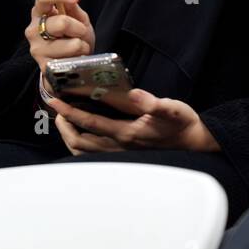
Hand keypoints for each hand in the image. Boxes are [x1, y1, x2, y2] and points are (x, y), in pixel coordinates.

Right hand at [27, 0, 95, 79]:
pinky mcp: (45, 66)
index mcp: (40, 13)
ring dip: (81, 45)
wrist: (71, 64)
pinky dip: (80, 57)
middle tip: (80, 32)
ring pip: (71, 44)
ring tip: (77, 47)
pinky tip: (74, 57)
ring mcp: (37, 49)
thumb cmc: (73, 37)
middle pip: (61, 23)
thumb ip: (70, 5)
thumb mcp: (77, 18)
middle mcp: (33, 29)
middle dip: (78, 28)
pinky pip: (72, 59)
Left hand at [48, 88, 220, 154]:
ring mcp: (120, 153)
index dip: (69, 112)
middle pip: (80, 141)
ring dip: (70, 136)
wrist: (193, 143)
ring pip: (84, 151)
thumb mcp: (171, 109)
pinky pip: (93, 154)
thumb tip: (133, 93)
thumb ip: (152, 102)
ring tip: (64, 120)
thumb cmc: (182, 125)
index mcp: (127, 133)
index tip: (55, 101)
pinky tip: (82, 132)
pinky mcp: (123, 154)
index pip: (89, 123)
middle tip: (56, 108)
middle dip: (64, 125)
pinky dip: (81, 144)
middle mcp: (119, 147)